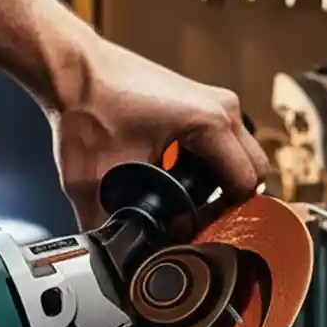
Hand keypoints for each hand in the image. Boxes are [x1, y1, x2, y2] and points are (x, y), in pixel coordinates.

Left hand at [50, 41, 270, 228]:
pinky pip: (222, 141)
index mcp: (209, 124)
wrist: (73, 71)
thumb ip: (103, 224)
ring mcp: (214, 100)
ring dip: (219, 181)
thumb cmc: (86, 110)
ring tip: (186, 201)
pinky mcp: (200, 100)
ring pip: (240, 154)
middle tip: (198, 221)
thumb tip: (111, 255)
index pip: (245, 185)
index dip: (226, 216)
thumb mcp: (92, 180)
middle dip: (230, 200)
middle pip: (253, 170)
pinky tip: (175, 175)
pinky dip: (207, 162)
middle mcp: (222, 108)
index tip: (202, 232)